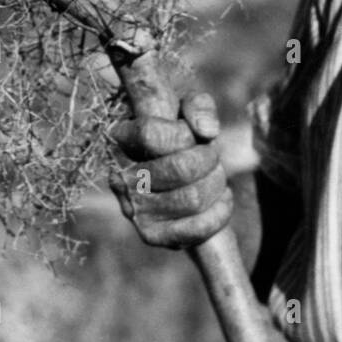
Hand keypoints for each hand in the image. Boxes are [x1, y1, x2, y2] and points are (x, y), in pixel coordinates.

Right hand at [110, 91, 232, 247]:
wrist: (181, 175)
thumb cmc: (182, 132)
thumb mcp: (188, 107)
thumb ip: (198, 105)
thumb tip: (207, 131)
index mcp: (121, 140)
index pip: (148, 134)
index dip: (183, 133)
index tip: (194, 134)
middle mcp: (120, 177)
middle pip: (181, 168)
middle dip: (209, 158)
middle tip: (211, 155)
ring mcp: (133, 210)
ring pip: (193, 198)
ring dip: (216, 182)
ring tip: (214, 176)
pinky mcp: (152, 235)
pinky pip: (198, 228)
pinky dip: (220, 210)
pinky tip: (220, 198)